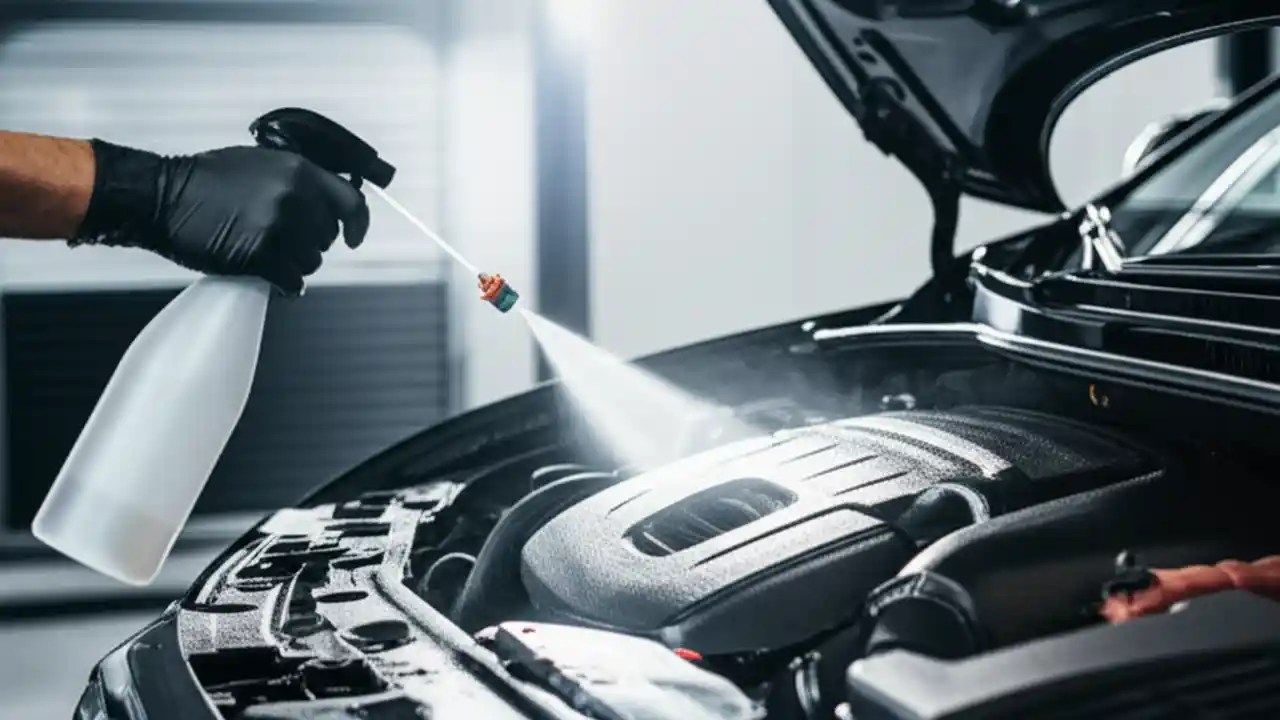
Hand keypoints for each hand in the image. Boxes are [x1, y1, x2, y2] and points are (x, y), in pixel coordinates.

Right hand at [153, 146, 367, 294]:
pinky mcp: (259, 255)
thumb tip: (322, 203)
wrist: (162, 196)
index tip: (354, 237)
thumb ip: (296, 180)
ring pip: (311, 262)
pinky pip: (291, 281)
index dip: (358, 224)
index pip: (351, 201)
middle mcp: (294, 197)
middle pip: (327, 237)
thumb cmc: (205, 180)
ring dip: (294, 264)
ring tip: (268, 253)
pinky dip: (285, 285)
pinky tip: (273, 279)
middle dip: (310, 243)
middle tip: (283, 240)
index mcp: (299, 171)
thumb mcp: (260, 164)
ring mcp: (278, 227)